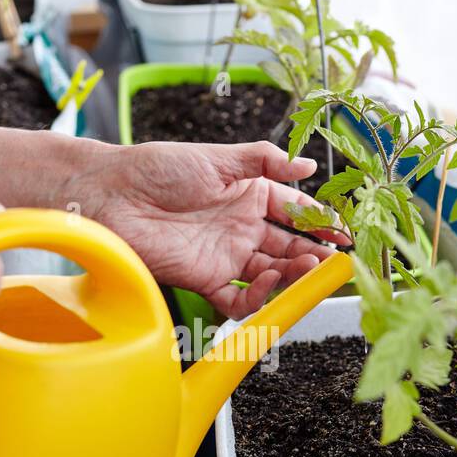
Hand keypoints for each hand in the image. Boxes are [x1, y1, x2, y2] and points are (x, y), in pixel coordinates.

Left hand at [88, 141, 350, 317]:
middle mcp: (241, 228)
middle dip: (315, 252)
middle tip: (337, 258)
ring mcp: (225, 256)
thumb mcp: (217, 157)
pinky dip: (258, 298)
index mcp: (249, 195)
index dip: (321, 221)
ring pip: (271, 274)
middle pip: (289, 246)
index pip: (295, 211)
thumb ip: (264, 161)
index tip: (344, 230)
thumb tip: (309, 167)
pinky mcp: (205, 281)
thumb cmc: (157, 168)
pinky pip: (239, 300)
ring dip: (294, 273)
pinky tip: (269, 283)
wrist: (111, 194)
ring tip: (309, 265)